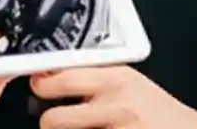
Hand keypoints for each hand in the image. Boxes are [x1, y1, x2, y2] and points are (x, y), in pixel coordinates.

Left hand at [32, 66, 196, 128]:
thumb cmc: (158, 111)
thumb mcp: (129, 82)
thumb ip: (95, 79)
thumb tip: (54, 74)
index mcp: (115, 80)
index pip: (61, 78)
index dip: (41, 84)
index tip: (37, 86)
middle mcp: (114, 106)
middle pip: (54, 119)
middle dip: (49, 122)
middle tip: (53, 119)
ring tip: (82, 127)